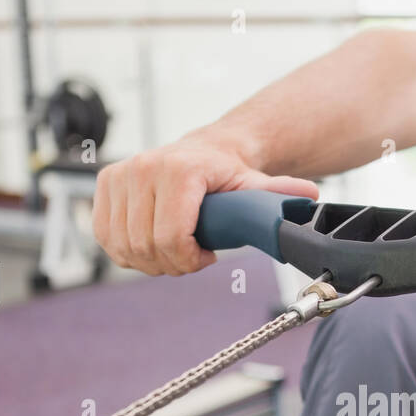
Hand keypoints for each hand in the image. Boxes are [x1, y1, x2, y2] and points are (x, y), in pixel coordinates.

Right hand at [92, 134, 318, 276]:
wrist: (204, 151)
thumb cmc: (228, 174)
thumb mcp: (255, 186)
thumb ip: (278, 196)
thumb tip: (310, 199)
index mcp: (179, 170)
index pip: (170, 238)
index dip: (188, 260)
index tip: (206, 257)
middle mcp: (143, 168)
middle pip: (146, 247)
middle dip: (171, 264)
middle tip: (192, 258)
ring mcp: (120, 176)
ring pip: (124, 246)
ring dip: (149, 261)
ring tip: (174, 251)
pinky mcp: (105, 186)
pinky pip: (106, 237)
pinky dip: (127, 251)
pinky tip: (151, 245)